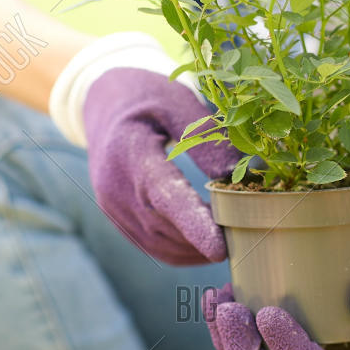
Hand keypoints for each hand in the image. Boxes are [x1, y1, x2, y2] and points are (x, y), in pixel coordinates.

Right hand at [79, 63, 240, 265]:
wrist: (104, 103)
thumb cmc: (149, 97)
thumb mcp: (178, 102)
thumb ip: (205, 137)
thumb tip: (237, 176)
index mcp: (130, 151)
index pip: (163, 195)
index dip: (192, 224)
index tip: (219, 249)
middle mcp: (115, 185)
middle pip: (163, 226)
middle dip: (203, 239)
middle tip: (245, 238)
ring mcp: (112, 205)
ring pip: (157, 242)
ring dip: (194, 250)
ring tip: (231, 242)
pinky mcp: (116, 216)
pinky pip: (150, 245)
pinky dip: (180, 251)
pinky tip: (205, 246)